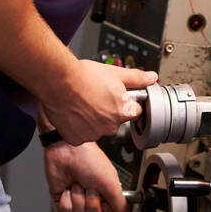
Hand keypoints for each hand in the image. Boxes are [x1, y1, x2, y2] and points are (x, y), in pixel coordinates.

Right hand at [41, 59, 156, 145]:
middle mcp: (110, 126)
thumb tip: (151, 78)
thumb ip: (136, 78)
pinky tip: (73, 112)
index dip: (125, 103)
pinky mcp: (77, 139)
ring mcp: (93, 134)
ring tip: (82, 103)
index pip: (134, 112)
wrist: (58, 81)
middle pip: (114, 121)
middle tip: (95, 96)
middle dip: (107, 111)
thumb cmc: (84, 77)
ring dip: (92, 119)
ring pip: (97, 128)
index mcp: (122, 111)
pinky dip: (77, 126)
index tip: (116, 97)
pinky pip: (80, 135)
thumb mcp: (115, 73)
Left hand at [45, 140, 130, 211]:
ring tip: (78, 184)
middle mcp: (92, 201)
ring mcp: (77, 202)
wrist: (66, 151)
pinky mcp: (63, 201)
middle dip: (92, 206)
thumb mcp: (111, 184)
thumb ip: (121, 207)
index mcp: (107, 197)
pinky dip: (67, 202)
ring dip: (78, 201)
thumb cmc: (90, 160)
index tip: (105, 202)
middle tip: (90, 189)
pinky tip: (67, 189)